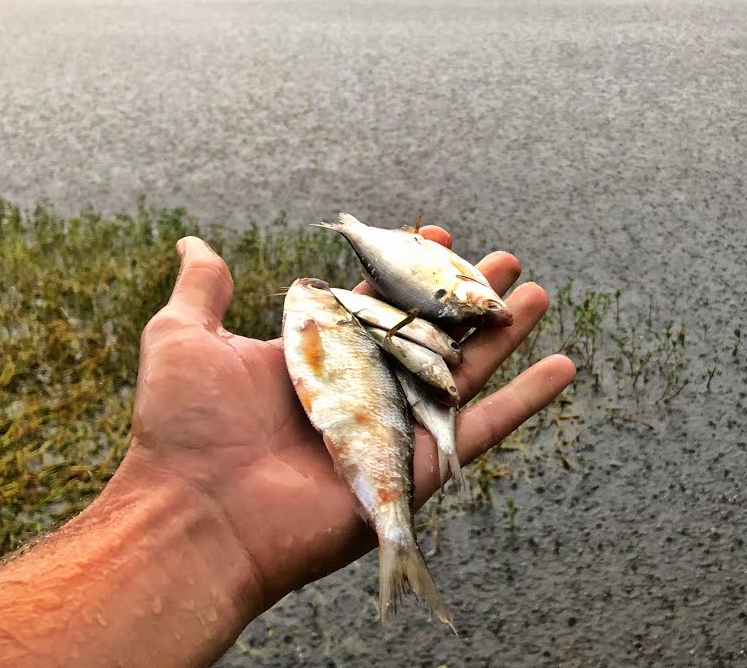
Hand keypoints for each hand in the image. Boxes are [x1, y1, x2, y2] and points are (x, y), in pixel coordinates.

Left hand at [117, 228, 574, 614]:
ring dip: (505, 333)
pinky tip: (563, 366)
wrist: (199, 515)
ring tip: (537, 293)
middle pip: (430, 331)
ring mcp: (394, 426)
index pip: (376, 302)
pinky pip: (485, 427)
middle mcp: (362, 388)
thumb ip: (201, 291)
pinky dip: (528, 399)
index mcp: (318, 356)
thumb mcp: (183, 340)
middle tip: (507, 259)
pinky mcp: (421, 466)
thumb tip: (195, 243)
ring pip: (465, 369)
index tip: (437, 232)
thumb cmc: (186, 431)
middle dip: (467, 295)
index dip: (406, 268)